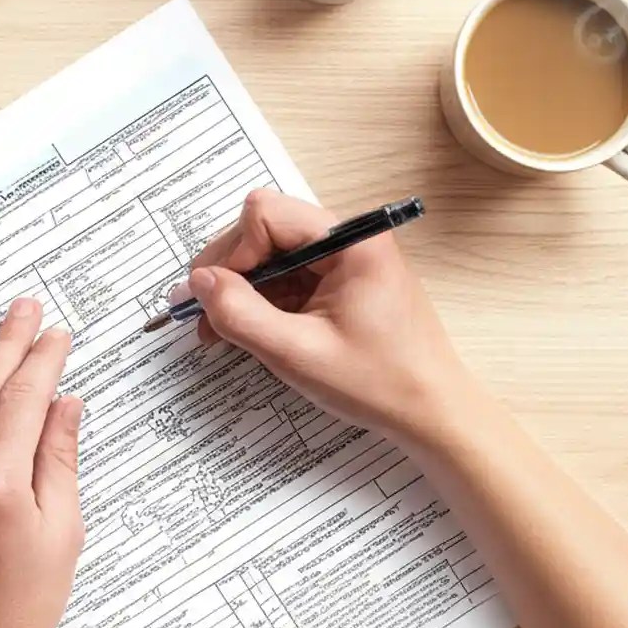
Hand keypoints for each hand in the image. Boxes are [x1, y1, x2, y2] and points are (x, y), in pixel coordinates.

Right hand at [182, 189, 479, 445]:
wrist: (430, 412)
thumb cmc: (377, 383)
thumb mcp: (297, 353)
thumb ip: (241, 314)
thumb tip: (197, 283)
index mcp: (349, 241)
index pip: (265, 215)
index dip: (234, 253)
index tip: (220, 298)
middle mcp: (348, 238)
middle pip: (265, 229)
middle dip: (230, 270)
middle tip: (201, 314)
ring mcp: (345, 260)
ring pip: (272, 255)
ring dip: (241, 289)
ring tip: (217, 330)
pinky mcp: (341, 283)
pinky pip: (289, 277)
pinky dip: (262, 301)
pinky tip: (245, 330)